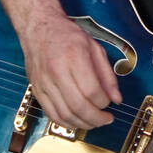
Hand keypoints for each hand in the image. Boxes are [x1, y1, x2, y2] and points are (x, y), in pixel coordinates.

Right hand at [19, 13, 121, 129]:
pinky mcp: (36, 90)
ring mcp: (44, 82)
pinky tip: (77, 121)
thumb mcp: (95, 48)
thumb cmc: (66, 35)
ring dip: (82, 124)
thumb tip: (116, 98)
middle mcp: (56, 71)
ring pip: (64, 114)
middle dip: (96, 118)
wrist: (39, 28)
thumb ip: (107, 74)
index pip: (91, 90)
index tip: (109, 103)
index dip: (104, 102)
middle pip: (78, 106)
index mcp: (73, 57)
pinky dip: (66, 123)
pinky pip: (51, 114)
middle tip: (106, 119)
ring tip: (94, 122)